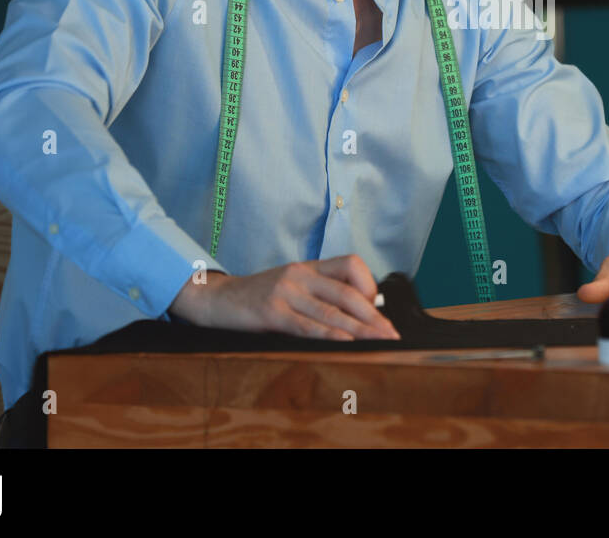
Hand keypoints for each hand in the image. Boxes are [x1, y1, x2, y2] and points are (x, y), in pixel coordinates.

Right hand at [169, 254, 400, 339]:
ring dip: (360, 330)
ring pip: (332, 312)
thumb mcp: (292, 285)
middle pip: (347, 293)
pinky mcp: (271, 313)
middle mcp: (300, 275)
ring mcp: (285, 293)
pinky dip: (330, 335)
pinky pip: (307, 326)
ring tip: (379, 342)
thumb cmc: (259, 295)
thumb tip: (357, 314)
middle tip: (391, 333)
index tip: (376, 309)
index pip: (351, 265)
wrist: (217, 298)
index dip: (369, 286)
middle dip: (373, 316)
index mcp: (309, 267)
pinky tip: (345, 343)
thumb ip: (319, 294)